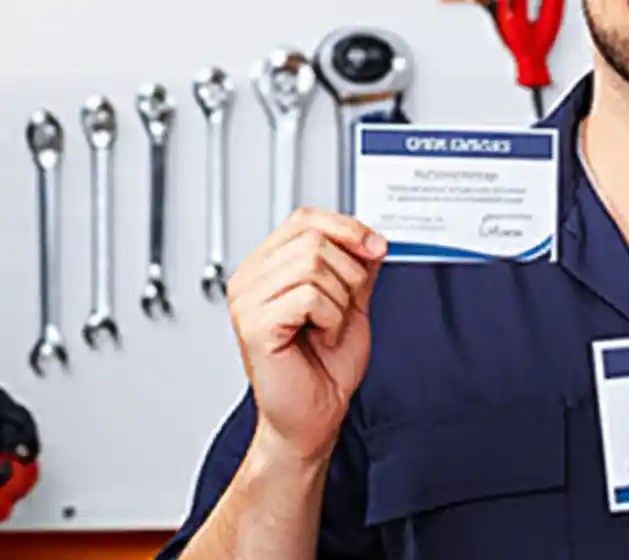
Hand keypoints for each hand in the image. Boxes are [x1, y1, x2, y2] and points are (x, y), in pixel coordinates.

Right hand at [226, 207, 387, 463]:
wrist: (315, 415)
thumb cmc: (324, 367)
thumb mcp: (351, 302)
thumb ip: (356, 266)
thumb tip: (369, 237)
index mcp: (268, 267)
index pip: (304, 219)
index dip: (346, 226)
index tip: (376, 247)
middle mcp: (250, 280)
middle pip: (314, 239)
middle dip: (349, 274)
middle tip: (343, 310)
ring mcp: (247, 301)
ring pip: (313, 264)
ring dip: (340, 301)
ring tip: (329, 328)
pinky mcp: (255, 324)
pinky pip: (309, 296)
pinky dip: (331, 318)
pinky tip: (321, 338)